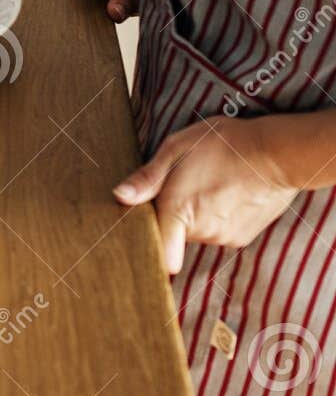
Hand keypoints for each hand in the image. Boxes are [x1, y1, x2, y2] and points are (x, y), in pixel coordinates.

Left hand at [115, 118, 298, 273]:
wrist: (277, 154)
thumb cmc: (223, 144)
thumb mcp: (176, 148)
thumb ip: (147, 177)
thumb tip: (119, 196)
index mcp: (178, 211)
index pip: (158, 251)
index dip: (147, 244)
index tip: (141, 236)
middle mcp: (200, 231)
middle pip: (173, 232)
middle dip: (171, 213)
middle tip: (183, 184)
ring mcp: (224, 238)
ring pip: (196, 231)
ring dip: (195, 215)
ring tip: (209, 185)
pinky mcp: (242, 238)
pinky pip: (217, 232)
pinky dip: (217, 218)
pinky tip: (226, 193)